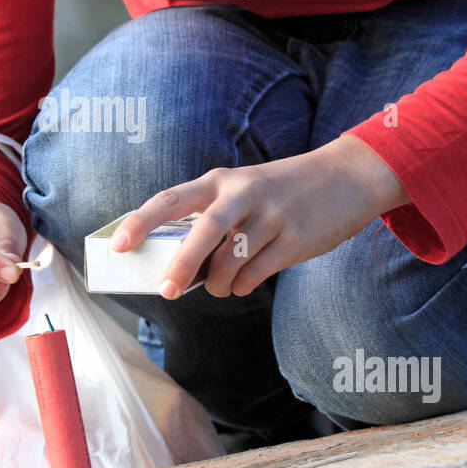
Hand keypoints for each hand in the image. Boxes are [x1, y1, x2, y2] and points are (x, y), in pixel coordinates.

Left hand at [109, 137, 409, 298]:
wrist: (347, 176)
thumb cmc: (281, 191)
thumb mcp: (243, 189)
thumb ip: (213, 217)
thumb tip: (179, 264)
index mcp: (221, 180)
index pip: (171, 199)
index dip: (141, 222)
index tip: (119, 246)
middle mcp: (244, 194)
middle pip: (203, 232)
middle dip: (181, 266)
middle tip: (167, 291)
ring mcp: (272, 216)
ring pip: (230, 262)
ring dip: (218, 284)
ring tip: (218, 286)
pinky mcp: (295, 239)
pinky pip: (256, 274)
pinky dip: (242, 285)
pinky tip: (243, 282)